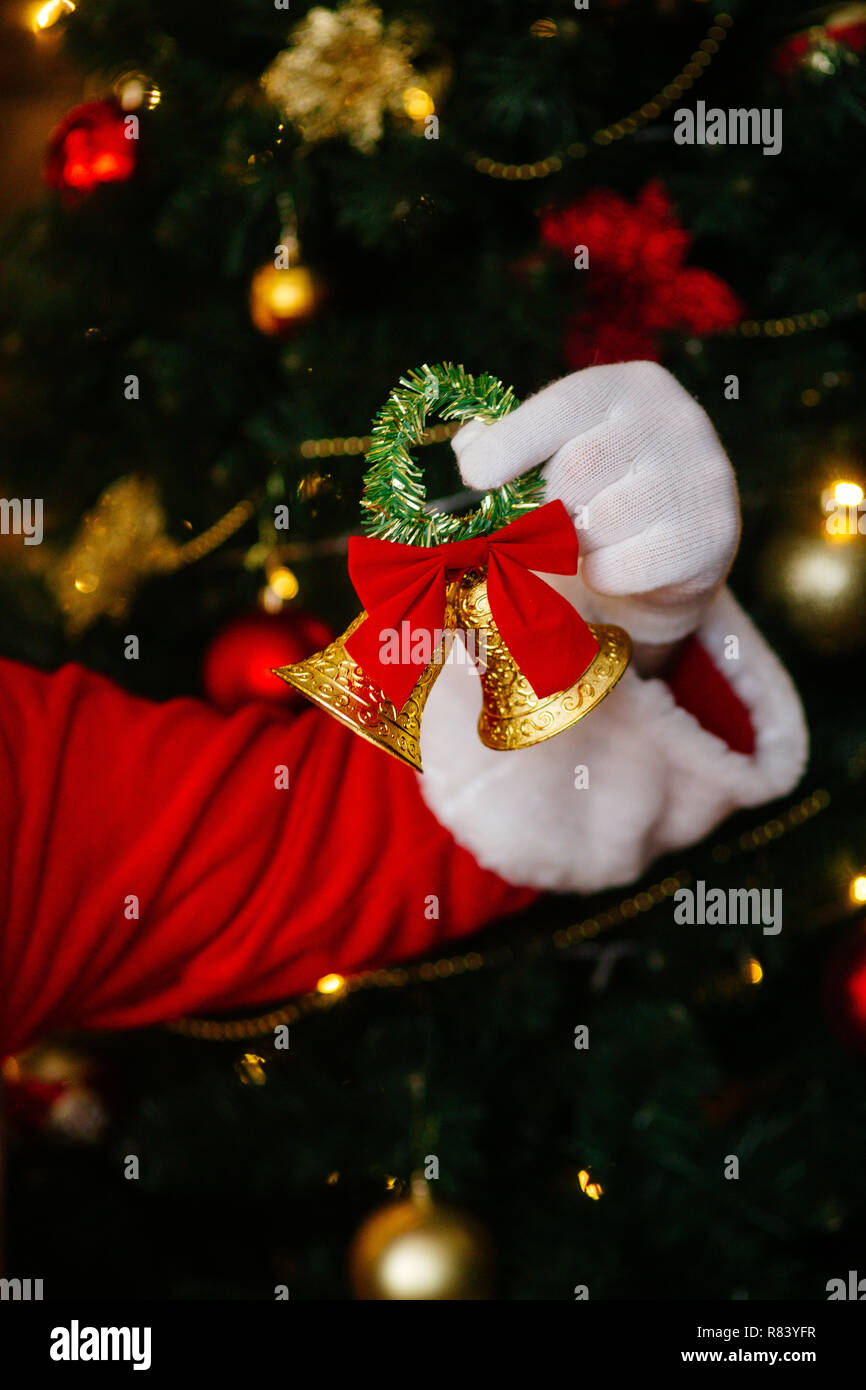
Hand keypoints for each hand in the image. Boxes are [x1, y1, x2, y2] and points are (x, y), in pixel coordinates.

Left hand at [452, 361, 739, 649]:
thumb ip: (507, 442)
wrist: (680, 548)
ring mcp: (700, 475)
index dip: (512, 442)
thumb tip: (470, 449)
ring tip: (585, 540)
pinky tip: (616, 562)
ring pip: (597, 524)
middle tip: (539, 523)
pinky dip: (602, 575)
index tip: (474, 475)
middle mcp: (674, 419)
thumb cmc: (603, 489)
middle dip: (542, 508)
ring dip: (572, 545)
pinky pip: (622, 567)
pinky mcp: (710, 533)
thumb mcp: (559, 450)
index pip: (563, 407)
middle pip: (574, 473)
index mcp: (629, 385)